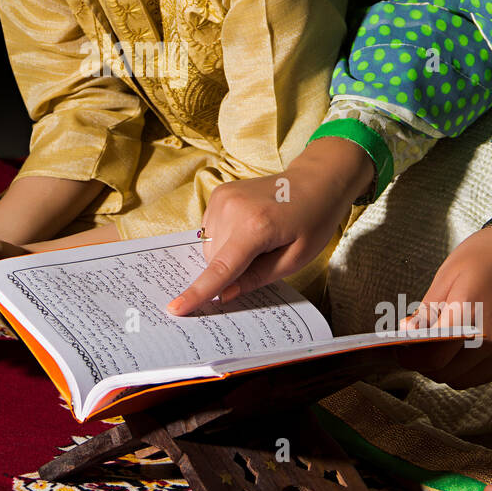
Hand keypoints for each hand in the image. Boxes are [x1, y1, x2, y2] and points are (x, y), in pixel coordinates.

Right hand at [167, 137, 373, 315]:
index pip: (221, 268)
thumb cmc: (312, 220)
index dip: (198, 293)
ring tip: (259, 236)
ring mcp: (222, 197)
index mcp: (255, 226)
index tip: (176, 309)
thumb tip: (225, 295)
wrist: (316, 181)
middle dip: (232, 268)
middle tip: (265, 253)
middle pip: (214, 260)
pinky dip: (226, 237)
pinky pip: (211, 231)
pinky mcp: (218, 193)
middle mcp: (232, 209)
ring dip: (228, 252)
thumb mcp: (295, 258)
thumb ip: (258, 278)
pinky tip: (248, 226)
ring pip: (210, 247)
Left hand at [394, 225, 491, 388]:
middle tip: (415, 350)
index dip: (410, 359)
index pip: (433, 357)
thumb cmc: (483, 258)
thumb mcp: (445, 278)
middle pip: (446, 372)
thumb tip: (407, 333)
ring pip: (463, 379)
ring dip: (444, 370)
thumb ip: (426, 312)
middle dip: (424, 365)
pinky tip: (457, 353)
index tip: (401, 352)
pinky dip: (465, 370)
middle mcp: (491, 337)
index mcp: (468, 313)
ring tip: (436, 351)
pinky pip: (482, 376)